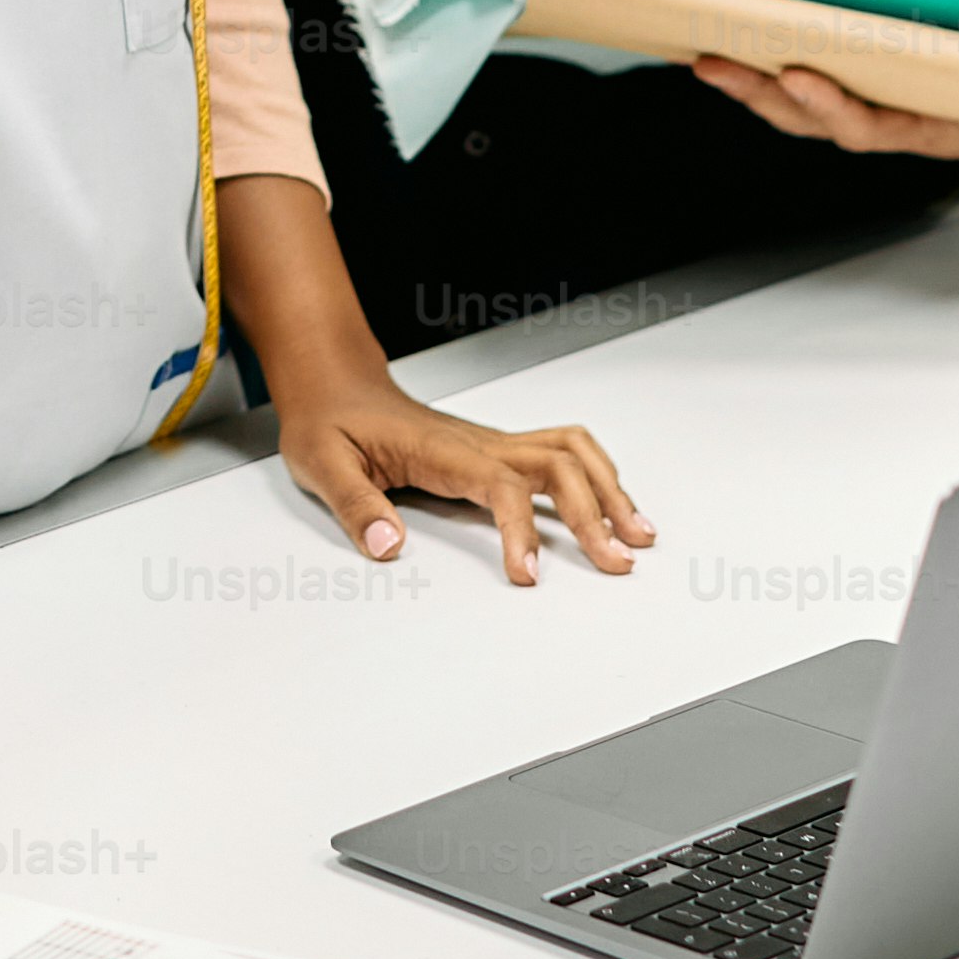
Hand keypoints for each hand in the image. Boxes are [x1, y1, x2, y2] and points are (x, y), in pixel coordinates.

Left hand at [279, 369, 650, 586]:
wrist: (334, 385)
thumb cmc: (330, 421)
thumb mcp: (320, 462)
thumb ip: (355, 504)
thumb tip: (388, 544)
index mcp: (442, 449)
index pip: (502, 485)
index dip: (521, 530)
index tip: (527, 574)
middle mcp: (478, 442)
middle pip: (558, 466)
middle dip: (595, 514)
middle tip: (617, 563)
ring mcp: (492, 443)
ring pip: (571, 452)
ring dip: (609, 490)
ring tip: (638, 535)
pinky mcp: (495, 450)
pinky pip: (560, 453)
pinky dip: (595, 477)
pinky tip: (610, 505)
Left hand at [689, 52, 958, 179]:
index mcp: (931, 132)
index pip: (870, 126)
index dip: (831, 105)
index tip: (798, 73)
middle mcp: (896, 122)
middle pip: (816, 118)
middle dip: (763, 94)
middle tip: (717, 63)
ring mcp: (882, 105)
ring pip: (804, 105)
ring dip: (755, 85)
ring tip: (709, 58)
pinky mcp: (874, 84)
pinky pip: (813, 83)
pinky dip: (772, 72)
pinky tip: (739, 53)